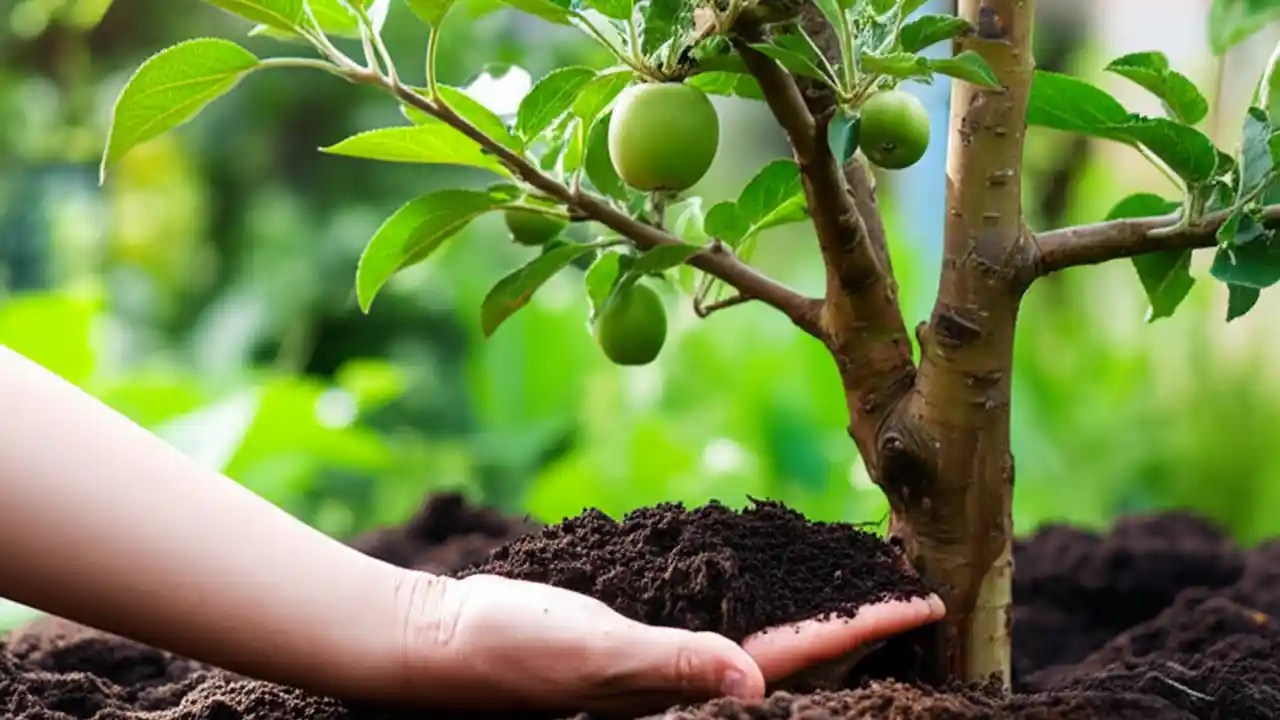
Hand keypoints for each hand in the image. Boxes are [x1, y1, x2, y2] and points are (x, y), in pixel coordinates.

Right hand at [386, 572, 944, 715]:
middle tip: (917, 595)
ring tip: (865, 588)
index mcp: (689, 684)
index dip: (865, 628)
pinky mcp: (639, 636)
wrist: (444, 641)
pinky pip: (720, 618)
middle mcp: (688, 677)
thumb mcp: (592, 652)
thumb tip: (754, 682)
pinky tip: (771, 582)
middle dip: (859, 627)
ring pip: (765, 636)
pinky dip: (763, 600)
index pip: (798, 657)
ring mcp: (665, 658)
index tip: (924, 602)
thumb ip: (673, 664)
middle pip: (796, 655)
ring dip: (819, 616)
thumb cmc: (509, 650)